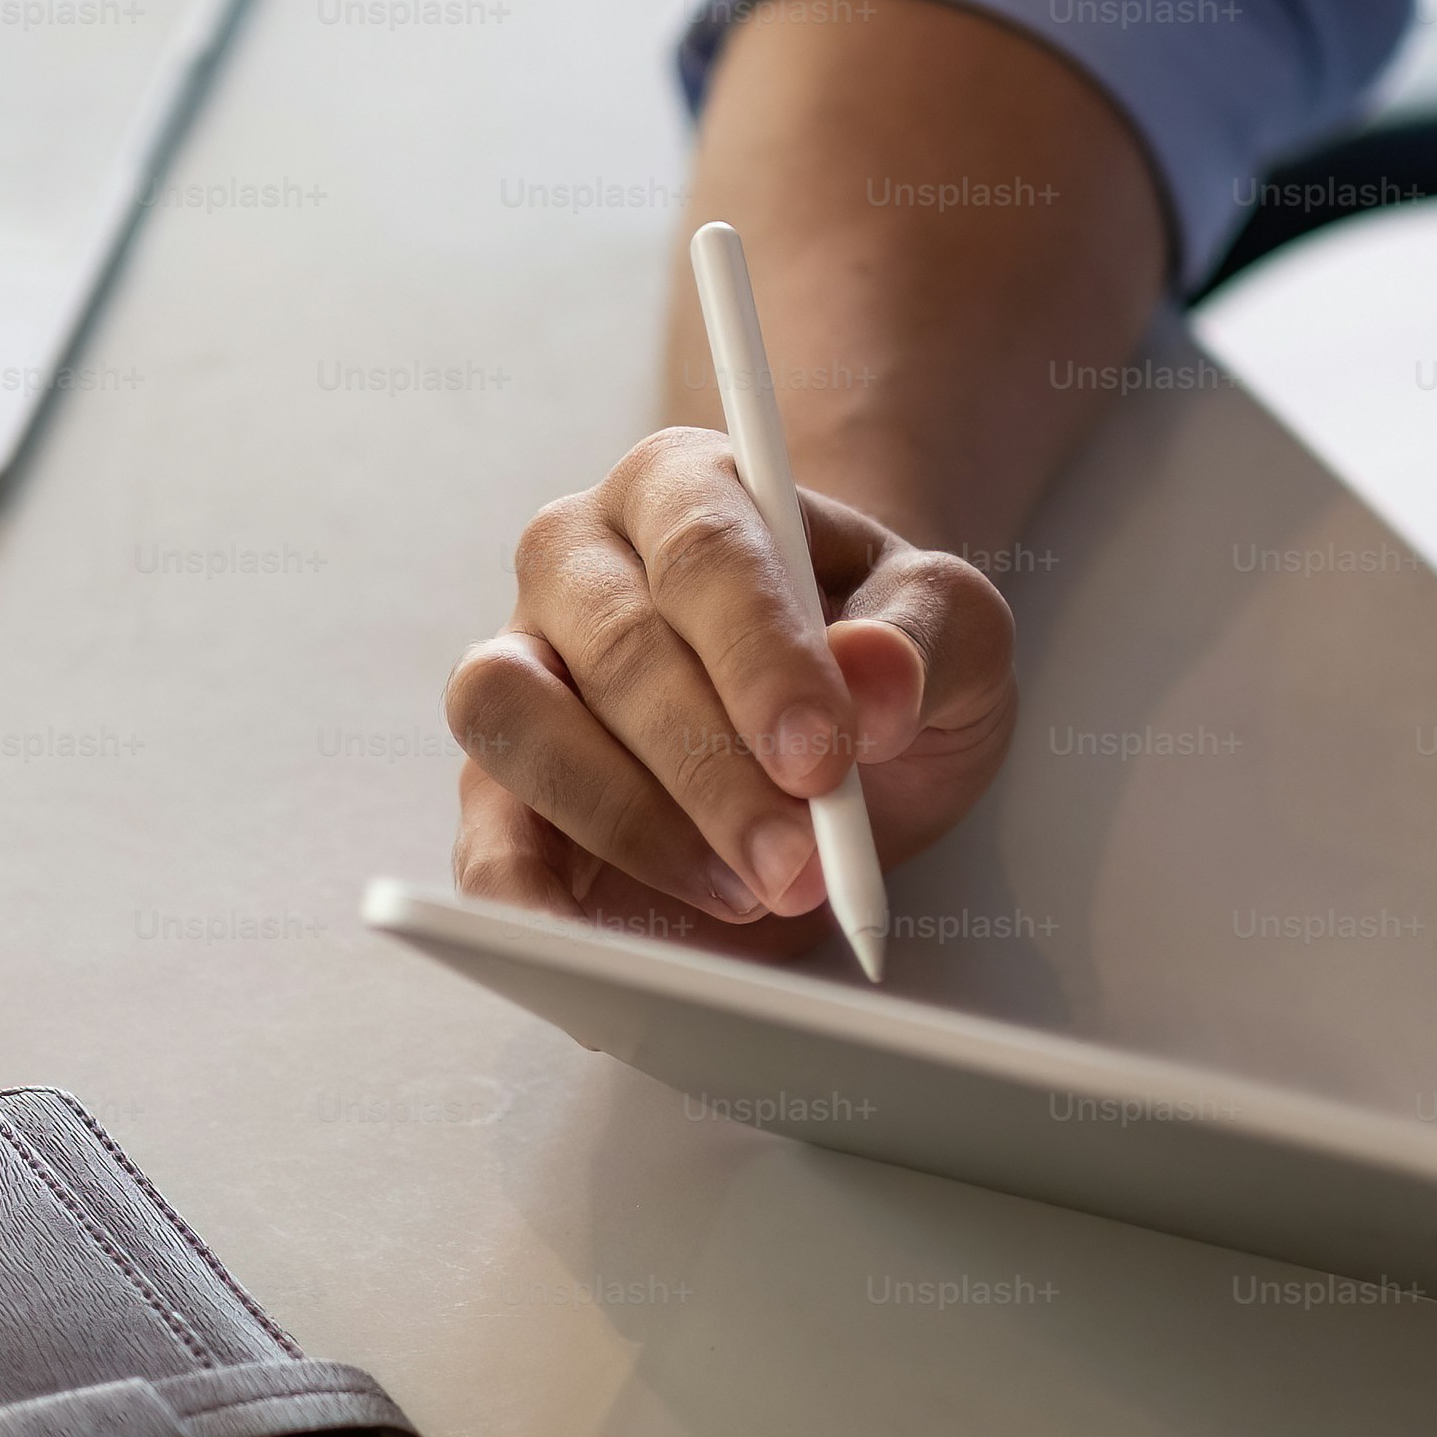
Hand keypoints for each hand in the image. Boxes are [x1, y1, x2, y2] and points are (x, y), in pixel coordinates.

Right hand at [447, 427, 1015, 956]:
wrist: (839, 729)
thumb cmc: (882, 658)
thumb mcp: (955, 634)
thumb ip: (925, 638)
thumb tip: (874, 676)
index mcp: (686, 488)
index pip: (707, 552)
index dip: (761, 657)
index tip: (823, 756)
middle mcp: (579, 561)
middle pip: (618, 648)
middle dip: (713, 771)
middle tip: (801, 861)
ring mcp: (521, 666)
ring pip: (516, 720)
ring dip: (628, 822)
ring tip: (745, 893)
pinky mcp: (498, 784)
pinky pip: (481, 835)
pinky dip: (521, 899)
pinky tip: (594, 948)